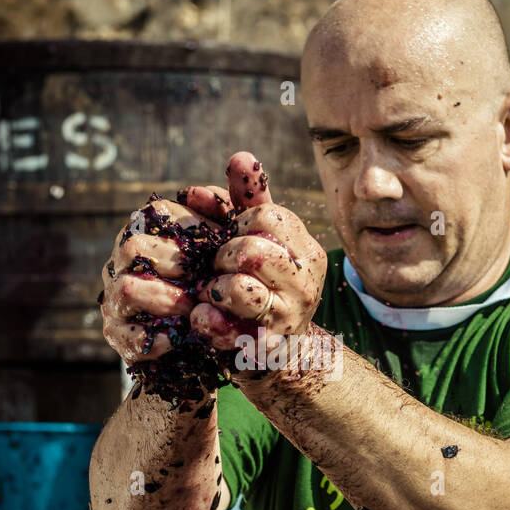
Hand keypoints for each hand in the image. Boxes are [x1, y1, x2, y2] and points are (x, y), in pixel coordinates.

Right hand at [97, 197, 227, 363]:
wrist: (206, 343)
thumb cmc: (217, 285)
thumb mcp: (229, 249)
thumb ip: (230, 211)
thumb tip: (215, 184)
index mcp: (148, 233)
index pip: (157, 212)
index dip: (190, 225)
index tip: (219, 244)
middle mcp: (123, 262)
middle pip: (134, 247)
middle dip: (174, 263)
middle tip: (205, 280)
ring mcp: (115, 298)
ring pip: (127, 288)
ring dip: (165, 299)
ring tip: (194, 309)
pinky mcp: (116, 335)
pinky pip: (126, 334)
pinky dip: (154, 338)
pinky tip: (179, 339)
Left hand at [183, 152, 327, 359]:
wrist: (279, 352)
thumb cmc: (264, 285)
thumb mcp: (259, 239)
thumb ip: (246, 200)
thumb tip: (239, 157)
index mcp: (306, 248)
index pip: (267, 215)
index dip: (237, 225)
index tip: (230, 239)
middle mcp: (307, 281)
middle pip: (251, 249)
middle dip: (221, 257)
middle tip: (215, 268)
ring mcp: (290, 316)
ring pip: (239, 288)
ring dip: (215, 288)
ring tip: (212, 292)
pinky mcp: (268, 347)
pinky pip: (227, 327)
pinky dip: (207, 320)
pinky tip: (203, 317)